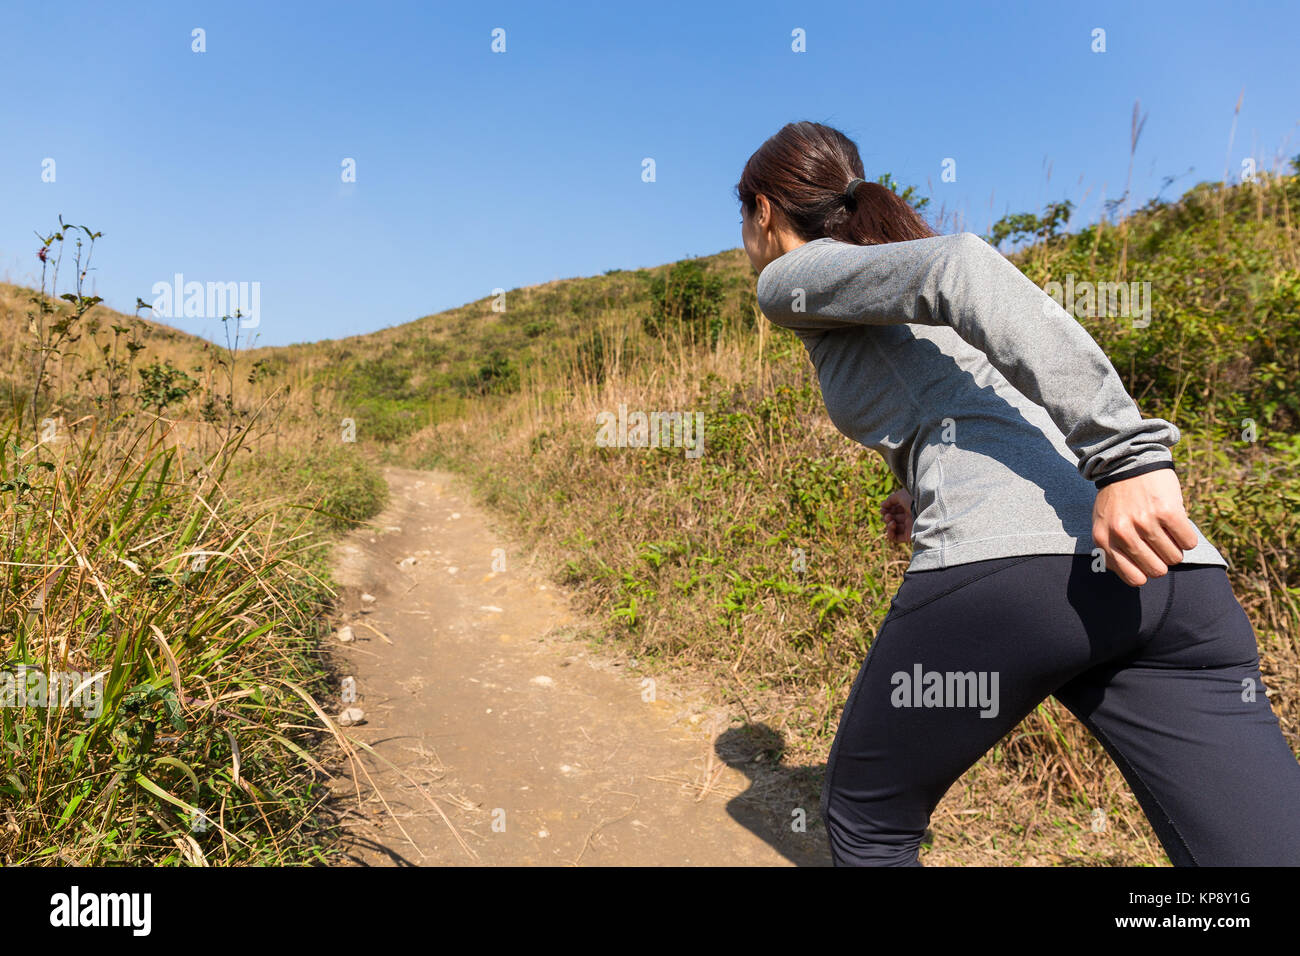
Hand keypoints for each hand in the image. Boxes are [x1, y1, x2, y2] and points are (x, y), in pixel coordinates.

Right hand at [881, 488, 913, 543]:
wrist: (925, 509)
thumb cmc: (914, 500)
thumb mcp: (901, 495)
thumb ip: (890, 499)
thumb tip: (882, 505)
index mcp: (909, 506)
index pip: (895, 510)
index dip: (887, 509)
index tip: (883, 508)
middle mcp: (910, 517)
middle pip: (893, 518)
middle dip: (887, 516)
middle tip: (888, 515)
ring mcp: (909, 526)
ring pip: (893, 528)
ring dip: (888, 524)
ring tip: (891, 520)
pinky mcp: (909, 535)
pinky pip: (896, 538)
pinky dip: (890, 534)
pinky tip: (891, 527)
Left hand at [1092, 467, 1198, 585]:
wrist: (1127, 460)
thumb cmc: (1117, 498)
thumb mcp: (1102, 524)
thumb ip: (1111, 550)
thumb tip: (1133, 577)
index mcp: (1104, 539)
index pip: (1135, 578)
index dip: (1146, 572)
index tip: (1148, 560)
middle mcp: (1122, 533)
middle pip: (1158, 570)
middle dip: (1163, 561)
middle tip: (1159, 543)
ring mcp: (1145, 522)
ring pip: (1175, 558)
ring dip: (1176, 548)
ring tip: (1166, 531)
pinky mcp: (1167, 511)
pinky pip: (1188, 542)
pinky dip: (1187, 537)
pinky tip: (1177, 524)